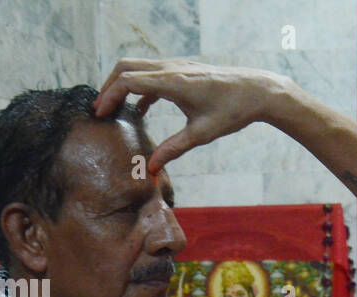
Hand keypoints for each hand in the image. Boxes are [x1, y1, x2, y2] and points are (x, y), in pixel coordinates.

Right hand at [93, 59, 293, 173]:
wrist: (256, 91)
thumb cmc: (232, 110)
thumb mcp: (202, 134)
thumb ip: (173, 149)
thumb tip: (151, 168)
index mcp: (173, 82)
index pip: (128, 81)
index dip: (109, 96)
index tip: (100, 115)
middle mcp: (171, 69)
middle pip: (126, 67)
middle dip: (109, 87)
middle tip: (100, 111)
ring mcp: (177, 67)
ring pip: (138, 68)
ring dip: (123, 85)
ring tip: (114, 110)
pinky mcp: (182, 72)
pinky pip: (152, 75)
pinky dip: (140, 88)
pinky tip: (141, 111)